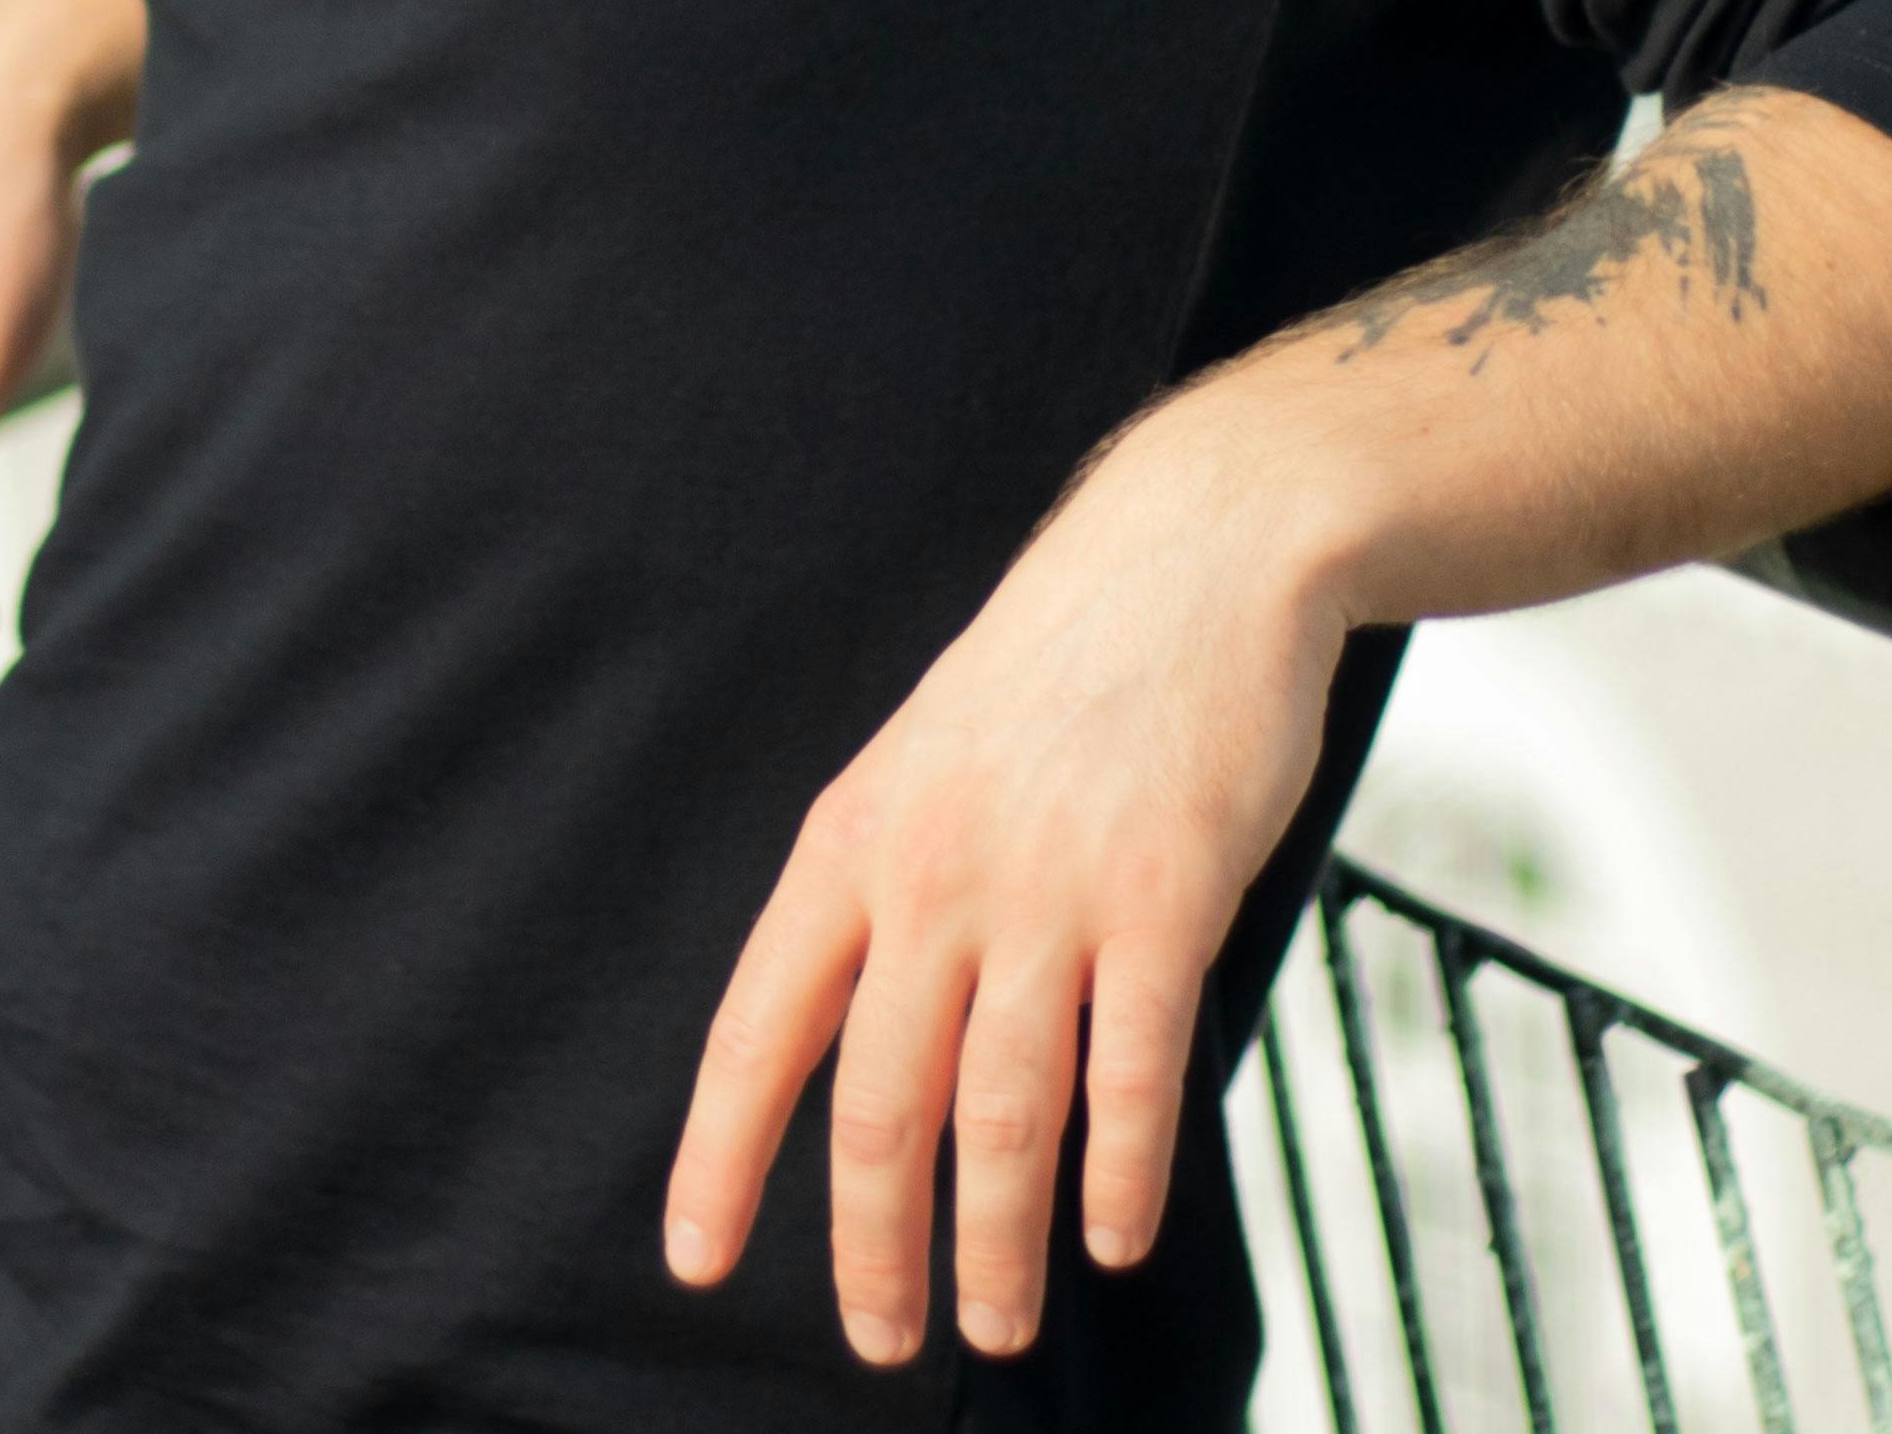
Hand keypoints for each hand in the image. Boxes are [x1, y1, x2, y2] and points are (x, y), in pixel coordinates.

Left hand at [661, 386, 1352, 1364]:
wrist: (1197, 550)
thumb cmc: (1063, 668)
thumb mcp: (928, 762)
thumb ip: (893, 892)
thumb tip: (874, 1039)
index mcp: (852, 841)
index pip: (756, 1030)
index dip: (720, 1158)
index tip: (694, 1261)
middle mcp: (931, 875)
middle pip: (875, 1105)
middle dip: (869, 1246)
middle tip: (882, 1340)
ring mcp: (1047, 889)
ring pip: (998, 1116)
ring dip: (992, 1244)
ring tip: (993, 1326)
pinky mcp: (1162, 897)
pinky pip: (1127, 1073)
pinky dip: (1119, 1175)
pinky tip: (1117, 1237)